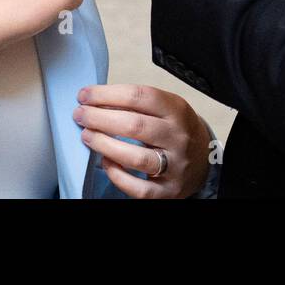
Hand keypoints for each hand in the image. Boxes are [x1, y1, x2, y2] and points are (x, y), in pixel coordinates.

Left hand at [75, 84, 212, 197]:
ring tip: (87, 136)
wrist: (204, 160)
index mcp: (176, 110)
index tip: (85, 95)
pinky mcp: (168, 190)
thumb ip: (137, 103)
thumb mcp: (165, 107)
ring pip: (136, 157)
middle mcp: (178, 137)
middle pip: (134, 125)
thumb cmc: (174, 129)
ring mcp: (175, 165)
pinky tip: (106, 162)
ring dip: (104, 144)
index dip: (107, 94)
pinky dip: (118, 175)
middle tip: (80, 115)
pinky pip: (139, 188)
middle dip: (100, 118)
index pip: (139, 96)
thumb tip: (96, 101)